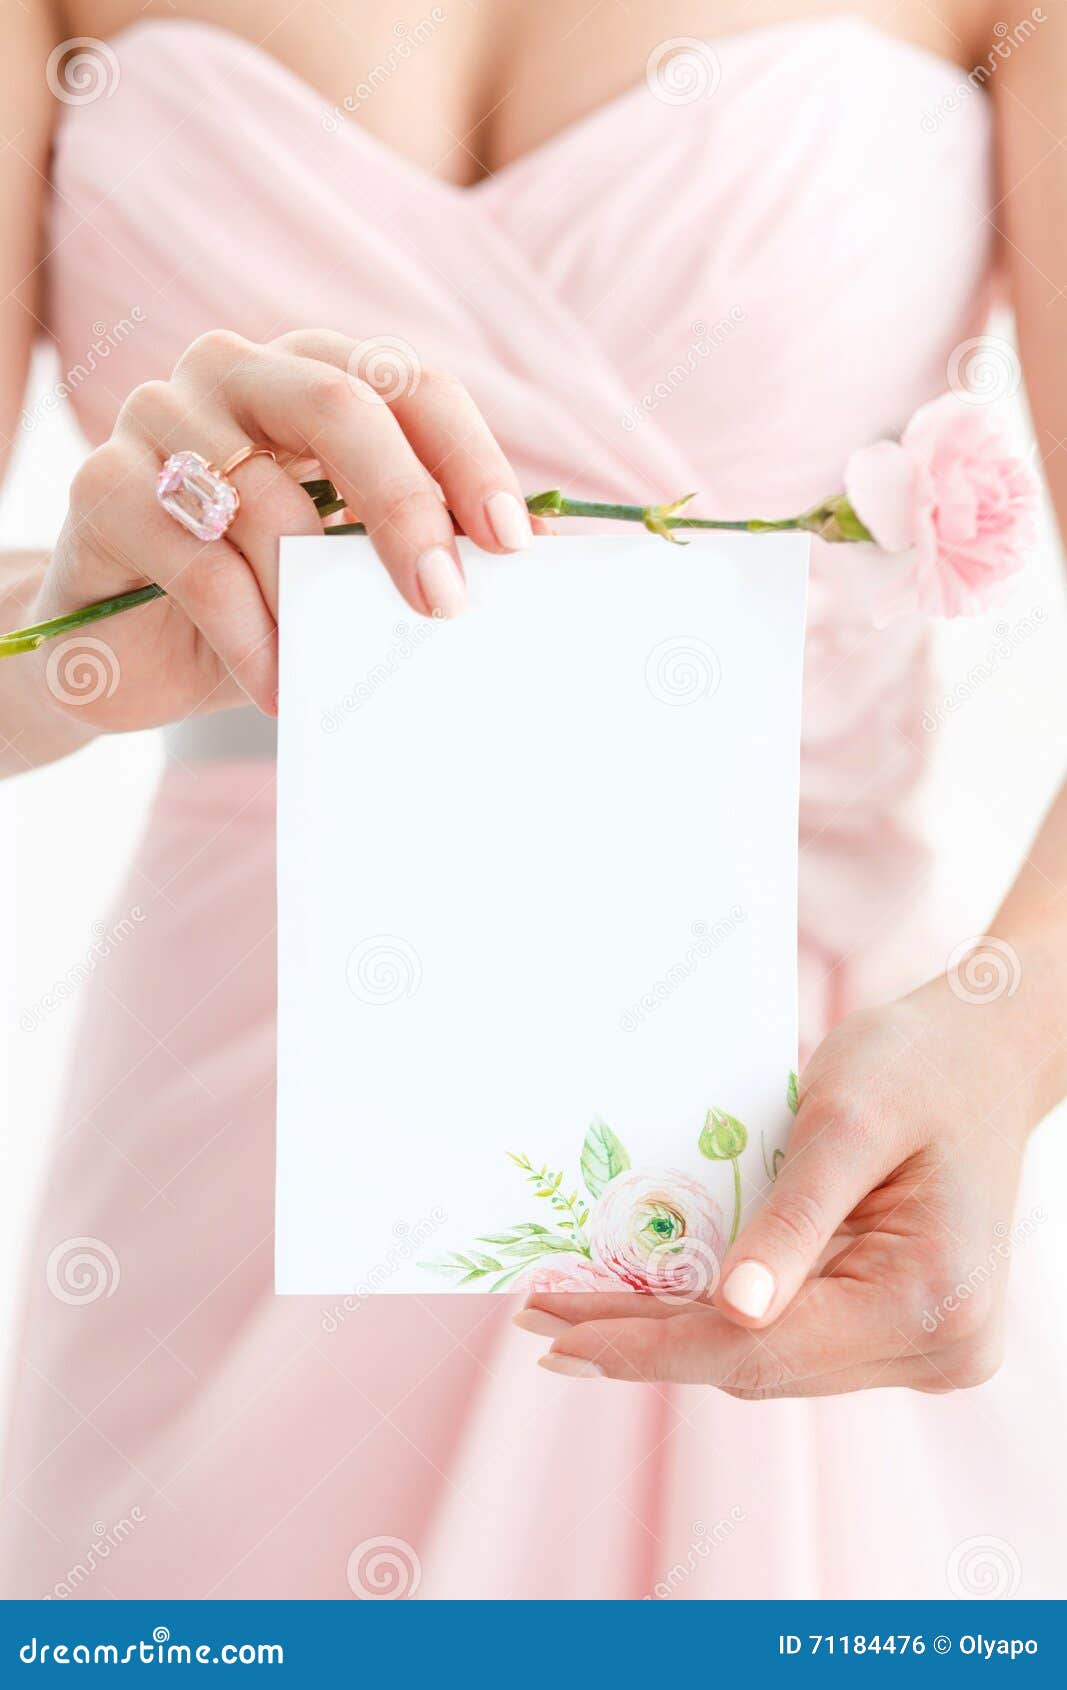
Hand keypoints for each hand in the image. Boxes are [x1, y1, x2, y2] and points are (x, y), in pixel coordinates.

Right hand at [29, 329, 531, 729]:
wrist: (130, 648)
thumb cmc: (258, 597)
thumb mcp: (346, 568)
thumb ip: (418, 542)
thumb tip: (535, 552)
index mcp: (311, 373)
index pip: (409, 384)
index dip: (468, 457)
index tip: (512, 542)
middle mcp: (234, 372)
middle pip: (340, 407)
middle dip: (406, 507)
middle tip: (443, 601)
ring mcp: (158, 417)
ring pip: (265, 499)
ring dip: (314, 602)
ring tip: (336, 671)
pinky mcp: (102, 484)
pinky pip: (199, 565)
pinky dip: (252, 638)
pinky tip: (278, 687)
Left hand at [521, 976, 1041, 1393]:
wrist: (988, 1053)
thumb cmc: (920, 1065)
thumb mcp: (846, 1121)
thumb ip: (792, 1219)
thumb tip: (730, 1313)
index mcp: (931, 1302)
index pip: (757, 1348)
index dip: (647, 1344)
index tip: (557, 1332)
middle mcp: (937, 1348)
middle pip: (756, 1365)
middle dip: (644, 1339)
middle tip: (541, 1314)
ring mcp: (926, 1349)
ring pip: (768, 1361)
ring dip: (675, 1334)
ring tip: (579, 1307)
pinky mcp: (904, 1332)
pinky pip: (792, 1338)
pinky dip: (720, 1317)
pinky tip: (652, 1299)